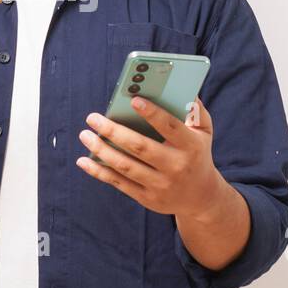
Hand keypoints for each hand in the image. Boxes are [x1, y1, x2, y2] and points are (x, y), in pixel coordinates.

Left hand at [76, 95, 229, 220]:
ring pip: (125, 166)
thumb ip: (195, 110)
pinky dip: (99, 172)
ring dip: (101, 150)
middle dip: (113, 131)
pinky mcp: (147, 198)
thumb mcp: (204, 132)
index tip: (134, 99)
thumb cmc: (197, 154)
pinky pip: (119, 183)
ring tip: (85, 135)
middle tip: (92, 118)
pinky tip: (83, 160)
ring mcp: (161, 185)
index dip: (153, 113)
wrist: (201, 197)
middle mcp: (175, 167)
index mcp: (190, 146)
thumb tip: (183, 88)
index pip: (170, 127)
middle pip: (140, 147)